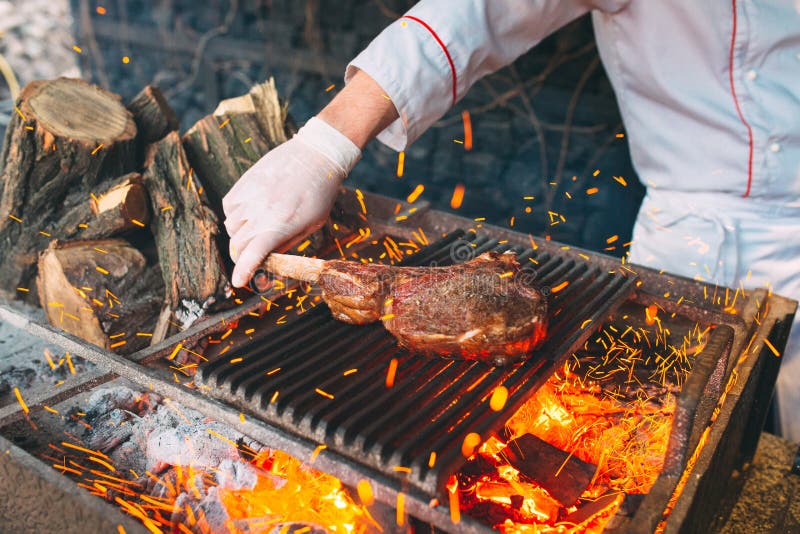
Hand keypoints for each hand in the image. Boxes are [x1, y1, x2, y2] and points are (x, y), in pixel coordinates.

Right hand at [223, 117, 360, 286]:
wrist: (316, 154)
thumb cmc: (320, 193)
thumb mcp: (312, 223)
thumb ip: (288, 242)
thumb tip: (269, 259)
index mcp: (280, 225)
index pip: (253, 255)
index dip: (242, 271)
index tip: (238, 282)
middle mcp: (261, 212)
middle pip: (238, 244)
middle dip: (242, 255)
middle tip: (252, 255)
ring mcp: (250, 195)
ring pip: (231, 226)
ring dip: (240, 233)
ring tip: (257, 227)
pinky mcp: (245, 181)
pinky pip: (228, 206)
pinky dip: (235, 214)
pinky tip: (250, 211)